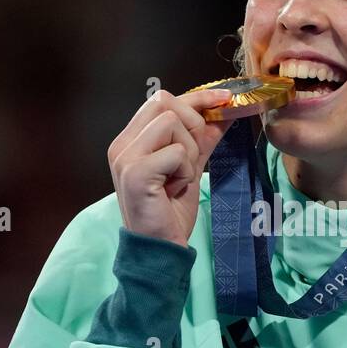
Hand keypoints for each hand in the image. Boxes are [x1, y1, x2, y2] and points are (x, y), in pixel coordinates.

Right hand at [108, 88, 234, 247]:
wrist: (160, 250)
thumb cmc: (170, 212)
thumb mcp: (189, 169)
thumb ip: (202, 140)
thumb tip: (224, 113)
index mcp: (130, 141)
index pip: (161, 100)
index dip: (196, 97)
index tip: (224, 99)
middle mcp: (122, 145)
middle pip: (165, 103)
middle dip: (192, 124)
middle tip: (194, 158)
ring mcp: (125, 158)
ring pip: (172, 124)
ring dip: (188, 152)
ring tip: (179, 179)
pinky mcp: (136, 173)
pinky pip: (176, 152)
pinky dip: (185, 171)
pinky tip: (175, 189)